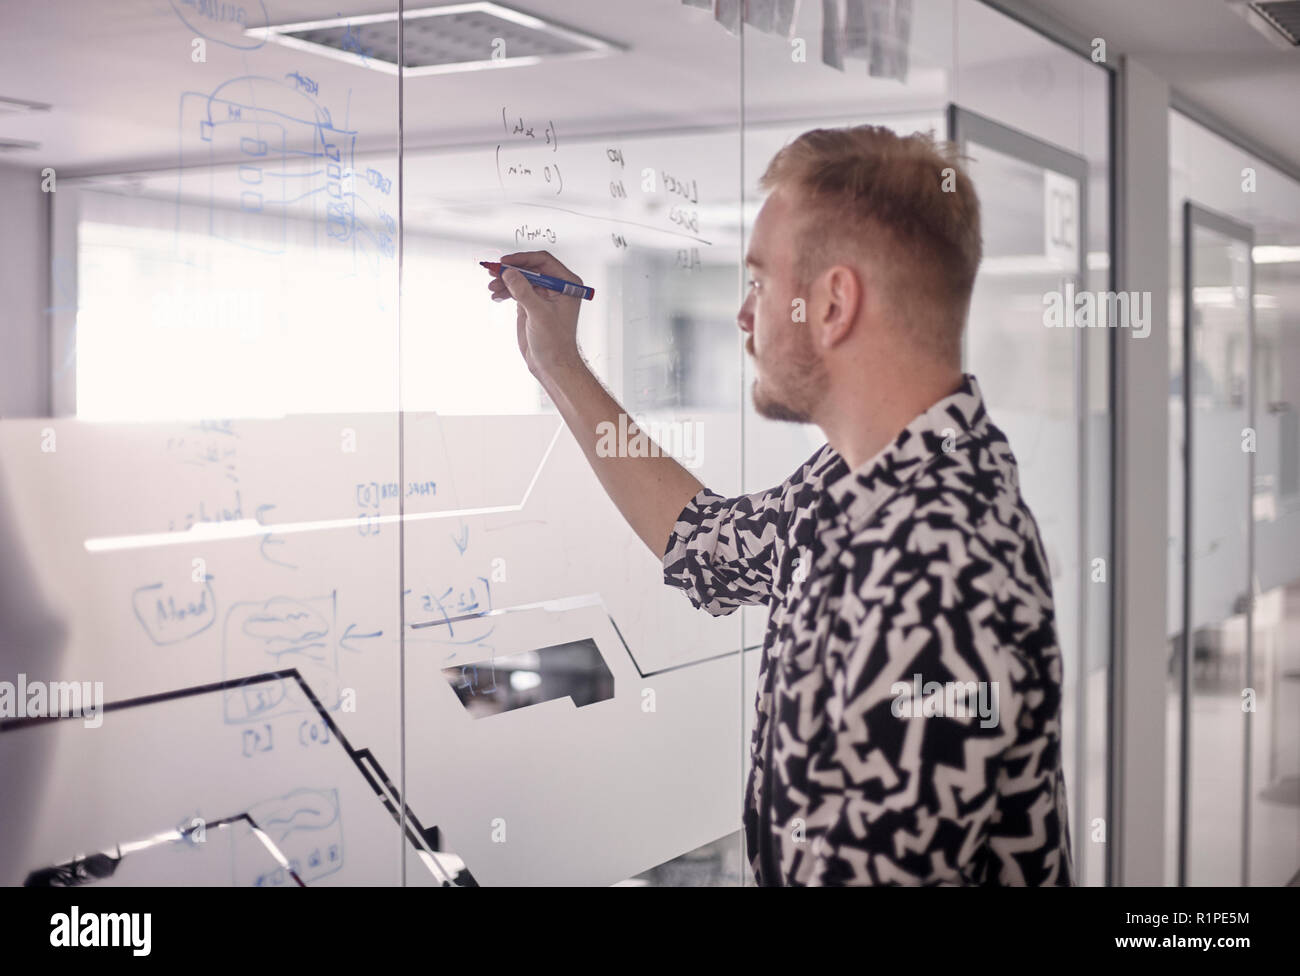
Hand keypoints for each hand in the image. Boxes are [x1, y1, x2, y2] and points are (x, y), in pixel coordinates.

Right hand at [485, 250, 583, 377]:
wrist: (551, 364)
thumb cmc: (555, 343)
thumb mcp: (539, 314)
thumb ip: (524, 291)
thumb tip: (510, 272)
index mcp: (567, 284)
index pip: (543, 261)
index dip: (523, 259)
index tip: (506, 263)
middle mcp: (556, 287)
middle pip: (530, 269)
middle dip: (511, 271)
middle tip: (494, 273)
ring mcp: (543, 295)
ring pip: (521, 279)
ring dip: (505, 282)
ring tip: (492, 287)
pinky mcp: (531, 304)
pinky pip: (516, 291)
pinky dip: (505, 291)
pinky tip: (496, 295)